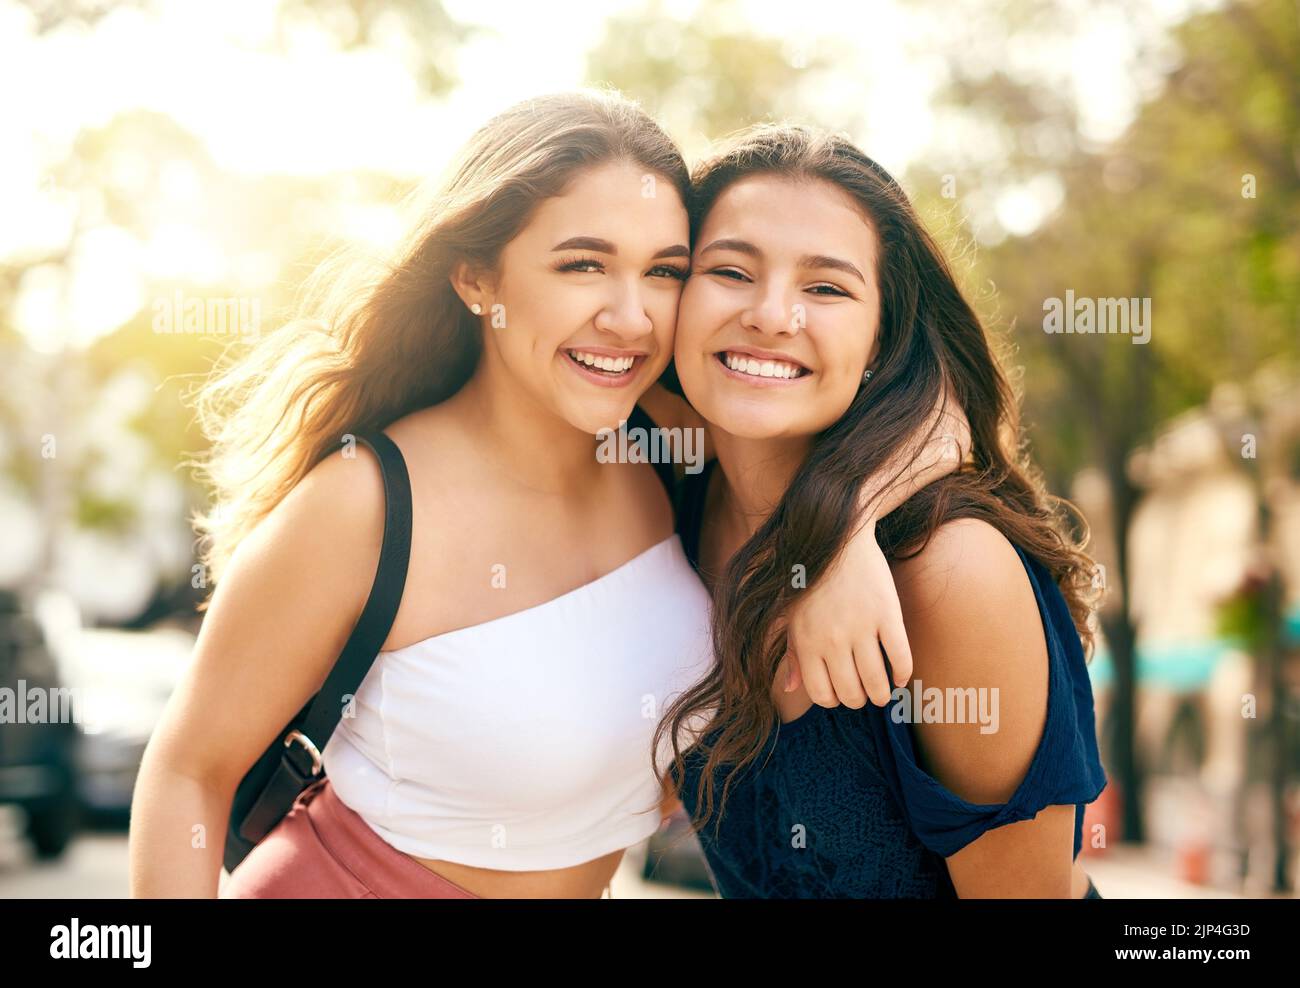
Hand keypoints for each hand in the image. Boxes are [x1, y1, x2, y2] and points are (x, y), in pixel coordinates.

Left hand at [783, 521, 912, 707]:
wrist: (838, 537)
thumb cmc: (811, 580)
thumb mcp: (793, 616)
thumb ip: (793, 654)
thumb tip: (792, 688)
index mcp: (807, 642)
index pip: (822, 694)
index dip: (834, 700)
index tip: (841, 693)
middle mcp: (833, 639)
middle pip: (851, 692)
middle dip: (859, 700)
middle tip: (865, 694)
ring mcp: (861, 627)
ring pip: (876, 681)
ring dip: (882, 694)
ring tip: (884, 693)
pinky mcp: (887, 614)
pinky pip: (901, 657)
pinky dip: (903, 673)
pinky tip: (901, 676)